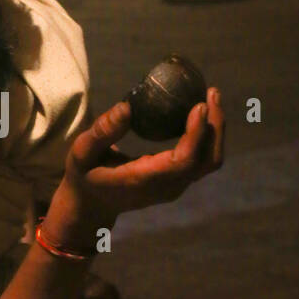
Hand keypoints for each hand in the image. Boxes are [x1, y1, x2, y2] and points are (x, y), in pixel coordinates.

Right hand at [45, 89, 223, 244]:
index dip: (197, 134)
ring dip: (216, 129)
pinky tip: (201, 112)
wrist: (91, 206)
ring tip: (211, 97)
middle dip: (215, 126)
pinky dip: (207, 135)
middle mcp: (167, 186)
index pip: (183, 160)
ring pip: (210, 161)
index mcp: (144, 179)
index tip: (200, 105)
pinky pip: (203, 159)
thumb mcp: (82, 152)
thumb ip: (102, 132)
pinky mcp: (178, 181)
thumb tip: (127, 107)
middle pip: (207, 160)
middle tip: (212, 92)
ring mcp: (175, 186)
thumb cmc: (85, 176)